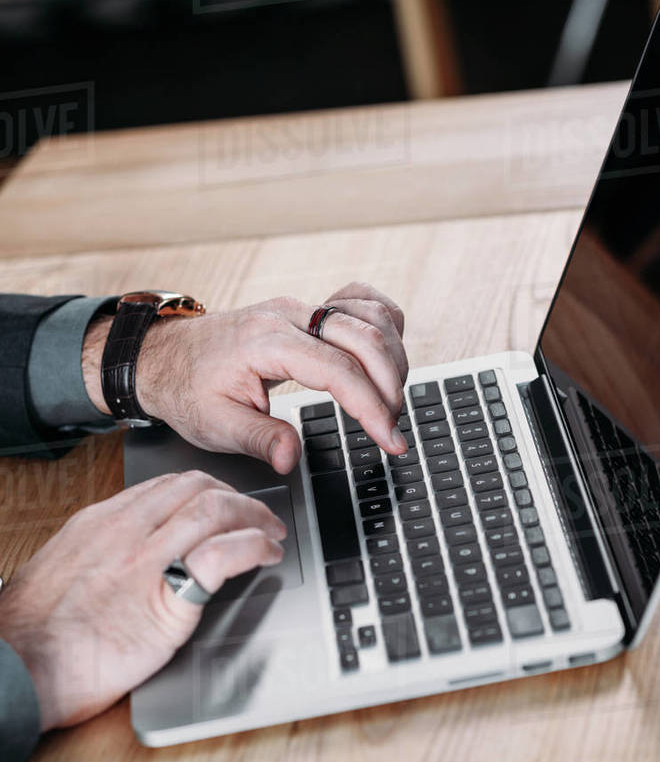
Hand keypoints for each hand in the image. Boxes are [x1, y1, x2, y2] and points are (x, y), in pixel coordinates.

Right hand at [0, 471, 285, 730]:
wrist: (14, 670)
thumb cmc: (32, 638)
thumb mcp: (62, 575)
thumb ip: (97, 559)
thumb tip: (124, 565)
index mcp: (98, 524)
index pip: (166, 486)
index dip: (206, 492)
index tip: (224, 505)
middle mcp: (123, 531)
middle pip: (196, 488)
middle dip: (236, 498)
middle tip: (258, 518)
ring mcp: (144, 562)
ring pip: (214, 510)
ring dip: (254, 518)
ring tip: (270, 534)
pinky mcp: (164, 601)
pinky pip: (220, 555)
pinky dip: (253, 547)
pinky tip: (265, 555)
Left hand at [83, 282, 408, 473]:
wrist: (164, 356)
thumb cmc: (188, 389)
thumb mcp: (214, 424)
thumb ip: (258, 439)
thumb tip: (289, 458)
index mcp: (267, 342)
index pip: (340, 372)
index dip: (373, 408)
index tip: (391, 440)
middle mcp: (290, 316)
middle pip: (366, 338)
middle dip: (391, 386)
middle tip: (392, 427)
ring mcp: (300, 308)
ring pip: (371, 315)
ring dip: (393, 356)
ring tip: (390, 398)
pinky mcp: (307, 310)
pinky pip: (361, 302)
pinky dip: (384, 326)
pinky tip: (385, 356)